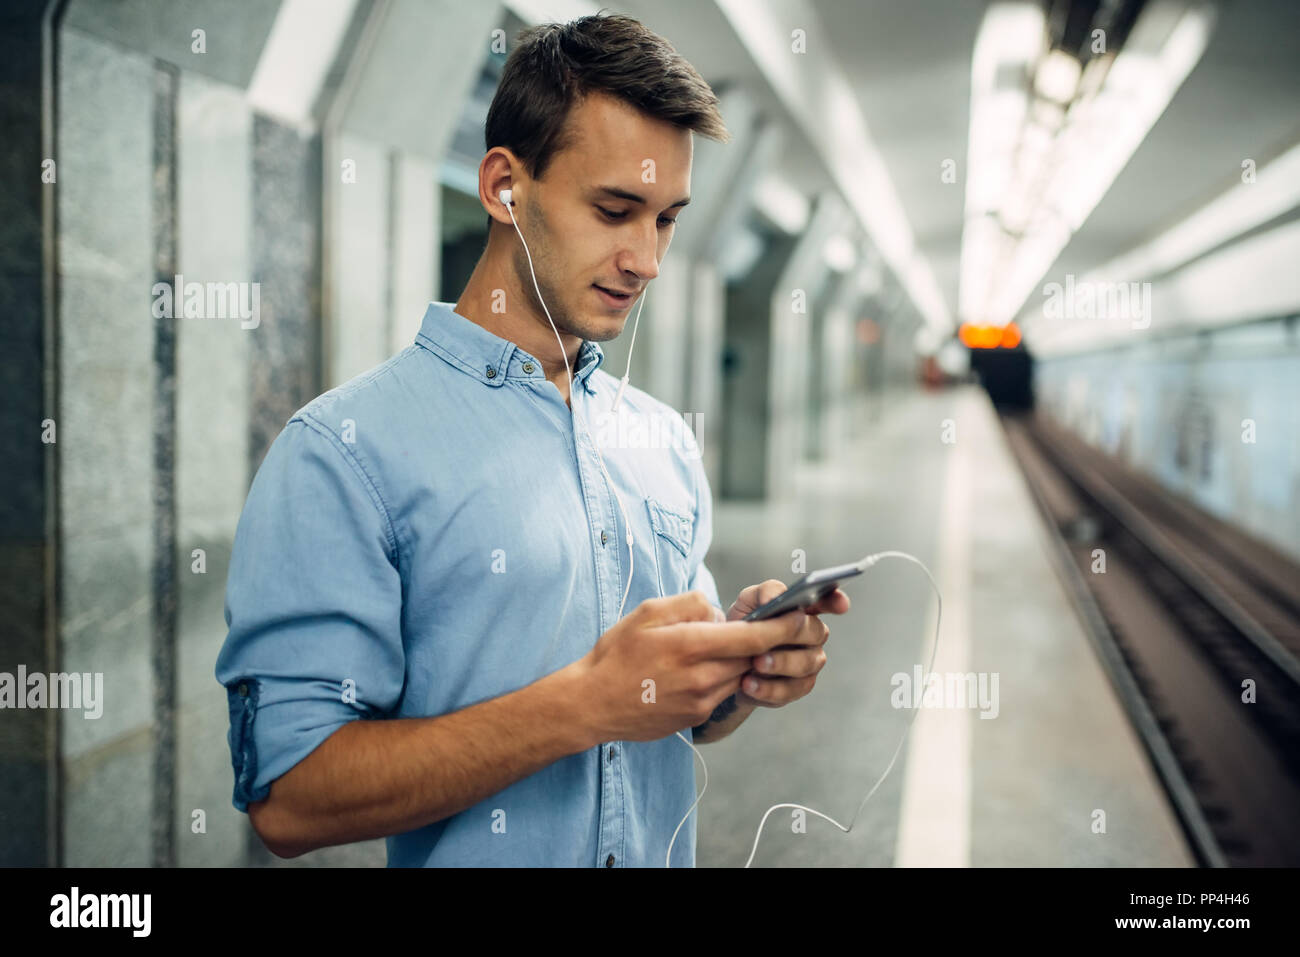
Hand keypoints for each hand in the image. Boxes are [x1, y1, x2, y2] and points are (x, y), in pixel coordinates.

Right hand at [578, 590, 804, 741]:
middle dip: (763, 643)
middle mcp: (700, 677)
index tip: (799, 617)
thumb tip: (720, 612)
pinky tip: (699, 669)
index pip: (752, 637)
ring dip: (740, 661)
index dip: (781, 627)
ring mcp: (700, 702)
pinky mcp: (696, 718)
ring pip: (740, 676)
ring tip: (719, 647)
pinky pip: (722, 692)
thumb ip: (690, 604)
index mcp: (689, 646)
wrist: (592, 704)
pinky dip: (722, 677)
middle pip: (752, 658)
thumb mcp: (647, 613)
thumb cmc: (616, 654)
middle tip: (765, 626)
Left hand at [725, 579, 850, 708]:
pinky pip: (790, 690)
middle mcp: (812, 636)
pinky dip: (767, 689)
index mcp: (803, 610)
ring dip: (779, 664)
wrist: (728, 663)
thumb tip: (775, 598)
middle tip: (771, 636)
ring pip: (805, 664)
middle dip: (792, 635)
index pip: (827, 601)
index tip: (841, 605)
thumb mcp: (748, 603)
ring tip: (755, 664)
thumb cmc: (744, 626)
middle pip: (816, 633)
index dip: (836, 601)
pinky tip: (748, 684)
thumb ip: (764, 592)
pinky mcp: (797, 688)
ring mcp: (808, 663)